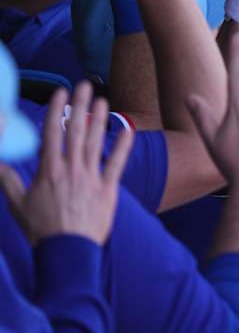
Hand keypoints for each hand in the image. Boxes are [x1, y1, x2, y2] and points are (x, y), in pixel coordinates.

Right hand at [0, 84, 132, 244]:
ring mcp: (91, 177)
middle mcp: (71, 169)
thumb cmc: (41, 230)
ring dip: (99, 120)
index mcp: (49, 171)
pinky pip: (117, 163)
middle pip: (75, 131)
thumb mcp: (18, 204)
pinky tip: (128, 130)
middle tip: (85, 86)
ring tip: (103, 100)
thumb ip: (8, 180)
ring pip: (95, 142)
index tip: (60, 93)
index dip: (56, 110)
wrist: (67, 251)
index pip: (52, 133)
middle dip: (80, 106)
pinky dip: (123, 146)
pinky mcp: (108, 189)